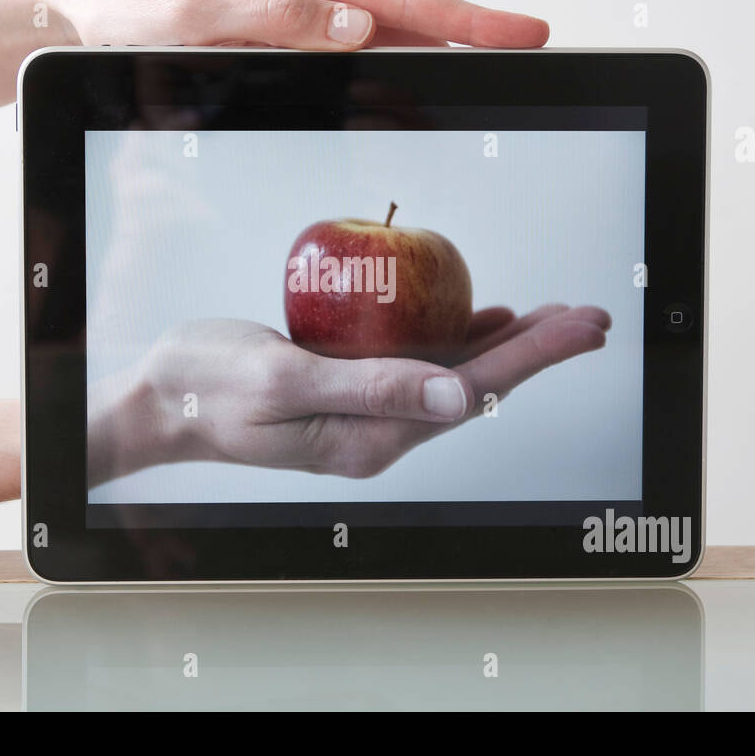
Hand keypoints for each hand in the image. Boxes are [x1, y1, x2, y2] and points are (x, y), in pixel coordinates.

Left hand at [57, 0, 548, 49]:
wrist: (102, 6)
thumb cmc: (139, 5)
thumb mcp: (194, 13)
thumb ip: (273, 20)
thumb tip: (353, 29)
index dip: (464, 18)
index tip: (517, 31)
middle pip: (411, 11)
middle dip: (474, 29)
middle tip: (528, 48)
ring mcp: (309, 10)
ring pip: (392, 33)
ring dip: (444, 50)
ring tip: (492, 70)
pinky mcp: (298, 34)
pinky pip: (362, 51)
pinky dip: (401, 63)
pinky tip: (424, 79)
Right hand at [88, 305, 610, 482]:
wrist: (163, 397)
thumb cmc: (209, 384)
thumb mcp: (285, 380)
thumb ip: (371, 387)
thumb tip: (458, 396)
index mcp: (371, 437)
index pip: (472, 391)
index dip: (533, 355)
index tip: (581, 326)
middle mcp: (380, 430)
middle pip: (477, 384)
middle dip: (539, 349)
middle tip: (591, 318)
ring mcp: (369, 411)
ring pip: (455, 373)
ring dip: (509, 344)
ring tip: (557, 318)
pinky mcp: (354, 388)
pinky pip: (420, 364)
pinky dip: (459, 339)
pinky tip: (486, 319)